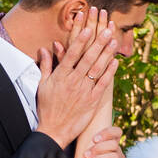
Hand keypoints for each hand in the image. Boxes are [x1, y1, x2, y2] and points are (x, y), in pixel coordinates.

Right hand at [35, 6, 118, 148]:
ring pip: (97, 69)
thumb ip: (45, 65)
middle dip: (98, 43)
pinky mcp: (92, 101)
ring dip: (106, 54)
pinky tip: (116, 62)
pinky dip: (110, 73)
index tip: (87, 28)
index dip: (80, 40)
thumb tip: (44, 48)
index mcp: (60, 76)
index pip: (72, 54)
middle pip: (88, 58)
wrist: (54, 130)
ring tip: (114, 41)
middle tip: (107, 30)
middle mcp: (73, 81)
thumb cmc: (47, 108)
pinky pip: (103, 84)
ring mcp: (84, 91)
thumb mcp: (42, 85)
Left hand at [83, 125, 125, 157]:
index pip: (116, 132)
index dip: (107, 133)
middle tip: (85, 155)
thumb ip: (81, 143)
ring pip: (115, 157)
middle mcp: (118, 155)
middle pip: (114, 145)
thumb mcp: (84, 154)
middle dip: (98, 148)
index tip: (94, 139)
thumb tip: (66, 132)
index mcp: (111, 145)